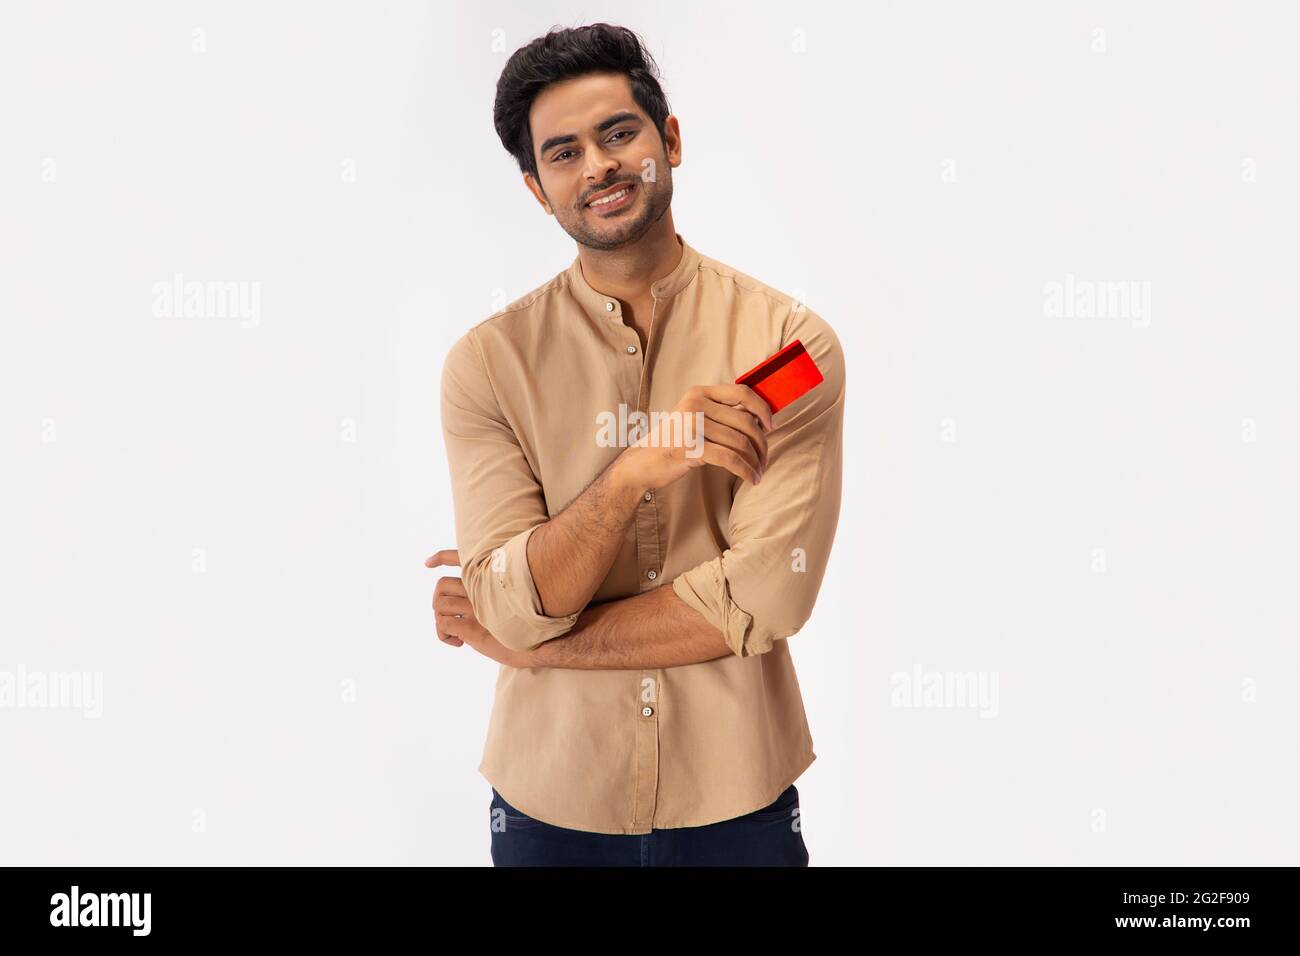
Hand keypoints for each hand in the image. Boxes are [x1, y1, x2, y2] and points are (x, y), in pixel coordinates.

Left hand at [424, 549, 532, 666]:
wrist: (545, 640)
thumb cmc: (535, 620)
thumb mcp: (520, 594)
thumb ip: (501, 588)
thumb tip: (490, 594)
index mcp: (489, 576)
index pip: (458, 557)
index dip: (440, 557)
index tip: (428, 563)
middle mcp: (480, 588)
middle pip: (441, 585)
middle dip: (439, 600)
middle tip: (450, 615)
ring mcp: (475, 607)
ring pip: (439, 604)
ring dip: (441, 618)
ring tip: (454, 630)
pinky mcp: (472, 628)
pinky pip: (443, 625)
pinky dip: (443, 634)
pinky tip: (458, 643)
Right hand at [615, 384, 772, 491]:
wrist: (644, 462)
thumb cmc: (674, 442)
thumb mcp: (694, 418)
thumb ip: (721, 413)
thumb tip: (760, 419)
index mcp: (699, 393)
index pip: (742, 392)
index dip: (763, 409)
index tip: (771, 426)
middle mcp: (696, 404)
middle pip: (745, 421)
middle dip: (761, 443)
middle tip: (765, 458)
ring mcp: (692, 425)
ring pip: (740, 442)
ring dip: (755, 461)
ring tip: (758, 471)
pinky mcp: (692, 447)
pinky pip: (730, 459)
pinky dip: (746, 471)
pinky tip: (751, 479)